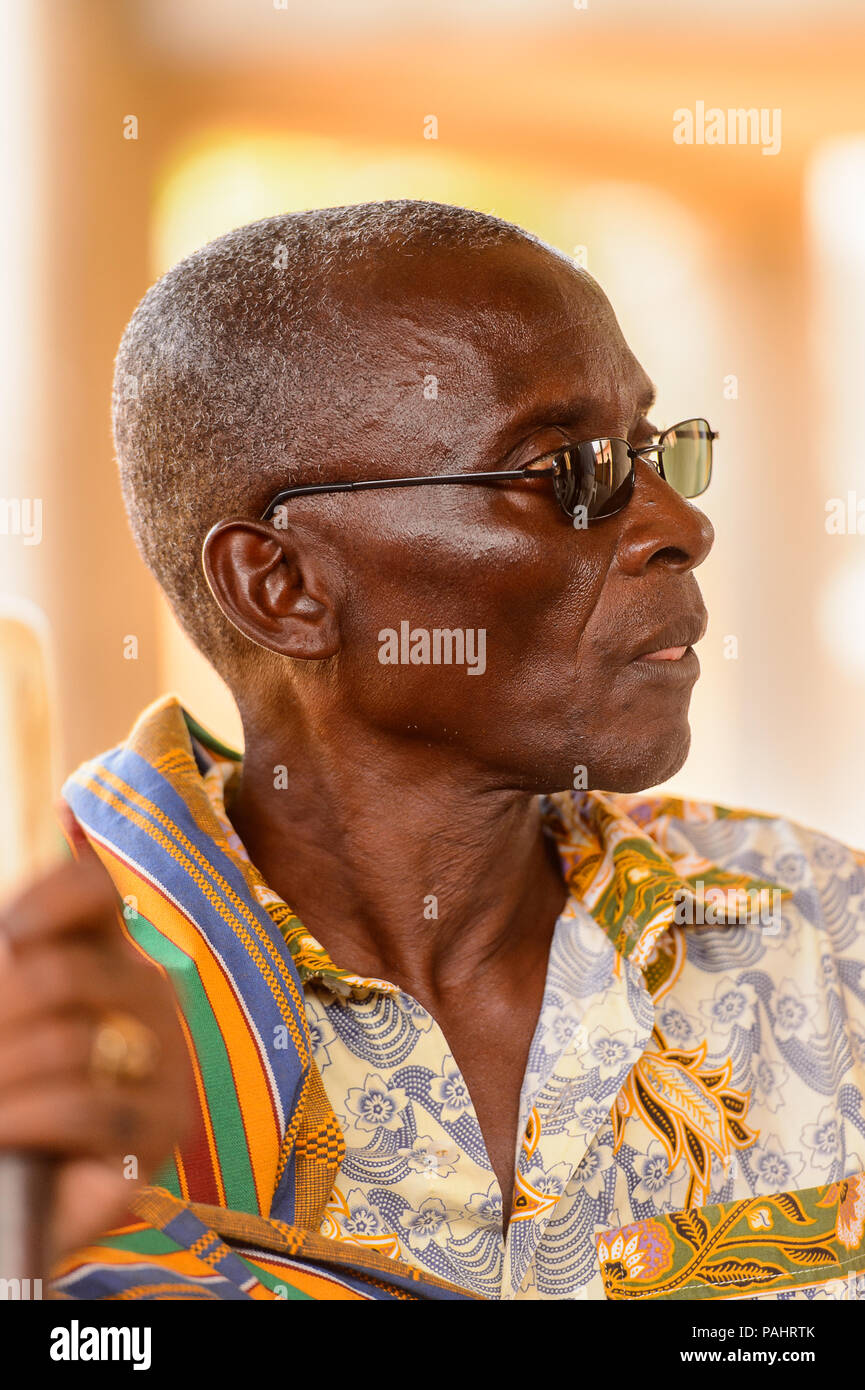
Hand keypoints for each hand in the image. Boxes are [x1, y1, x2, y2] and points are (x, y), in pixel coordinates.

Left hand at [0, 855, 192, 1260]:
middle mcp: (144, 994)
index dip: (55, 899)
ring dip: (4, 1077)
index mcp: (99, 953)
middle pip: (66, 975)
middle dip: (0, 1014)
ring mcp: (165, 1058)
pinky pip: (90, 1108)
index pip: (95, 894)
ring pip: (72, 1043)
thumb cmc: (12, 1091)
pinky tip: (5, 1130)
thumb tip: (13, 946)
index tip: (14, 932)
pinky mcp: (165, 1125)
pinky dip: (28, 1119)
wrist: (24, 1193)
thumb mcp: (5, 1021)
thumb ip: (10, 974)